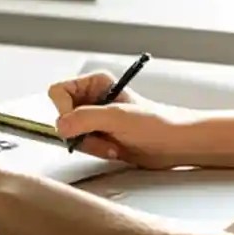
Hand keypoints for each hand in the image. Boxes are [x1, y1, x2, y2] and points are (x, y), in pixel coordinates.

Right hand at [48, 70, 188, 169]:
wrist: (174, 143)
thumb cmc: (156, 123)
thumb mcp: (118, 117)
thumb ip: (86, 119)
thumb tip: (60, 125)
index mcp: (94, 83)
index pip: (59, 92)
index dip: (64, 110)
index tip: (78, 123)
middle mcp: (91, 98)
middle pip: (62, 115)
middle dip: (80, 132)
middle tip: (101, 137)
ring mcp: (94, 118)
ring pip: (71, 133)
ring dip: (90, 144)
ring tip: (112, 145)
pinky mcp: (99, 136)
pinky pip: (82, 145)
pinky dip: (95, 151)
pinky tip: (114, 150)